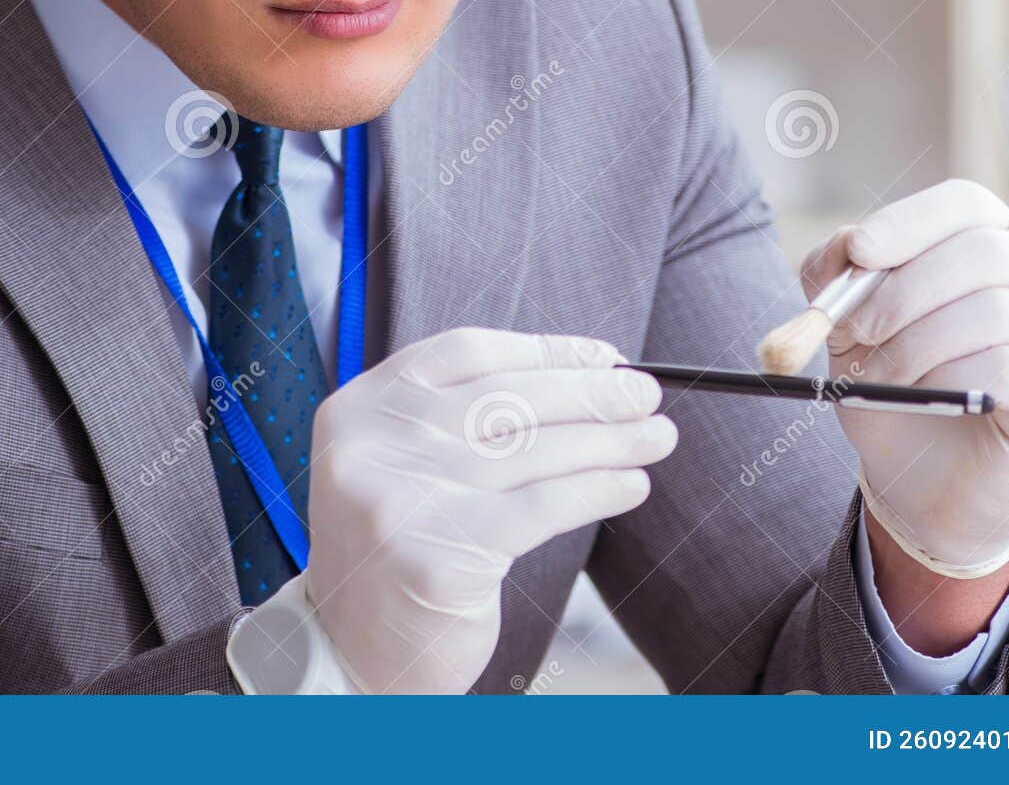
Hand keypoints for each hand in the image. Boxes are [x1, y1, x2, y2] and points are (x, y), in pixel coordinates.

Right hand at [300, 326, 675, 693]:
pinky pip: (543, 505)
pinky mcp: (441, 554)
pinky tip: (631, 485)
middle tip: (646, 395)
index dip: (544, 351)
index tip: (603, 357)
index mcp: (361, 407)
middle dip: (590, 393)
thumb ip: (464, 419)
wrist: (353, 657)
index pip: (467, 352)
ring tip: (655, 437)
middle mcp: (374, 443)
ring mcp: (402, 497)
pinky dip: (597, 489)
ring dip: (609, 440)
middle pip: (507, 397)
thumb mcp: (407, 465)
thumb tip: (581, 379)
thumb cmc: (401, 551)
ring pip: (532, 450)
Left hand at [803, 179, 1008, 576]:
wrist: (923, 481)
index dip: (911, 222)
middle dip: (904, 291)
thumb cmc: (893, 383)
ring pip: (995, 310)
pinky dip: (947, 378)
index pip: (966, 204)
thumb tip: (844, 246)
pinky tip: (922, 395)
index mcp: (993, 242)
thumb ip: (838, 275)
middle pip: (984, 251)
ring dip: (917, 343)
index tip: (861, 252)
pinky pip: (1006, 367)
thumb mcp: (849, 323)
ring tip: (878, 375)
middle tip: (856, 330)